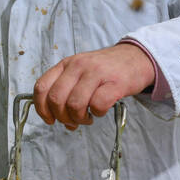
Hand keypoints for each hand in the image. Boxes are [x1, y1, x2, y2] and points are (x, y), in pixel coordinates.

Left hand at [33, 42, 155, 129]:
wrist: (137, 58)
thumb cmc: (107, 70)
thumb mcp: (80, 71)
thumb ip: (66, 88)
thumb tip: (55, 117)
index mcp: (66, 64)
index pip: (42, 87)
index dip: (42, 109)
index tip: (50, 120)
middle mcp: (78, 65)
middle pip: (56, 99)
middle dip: (62, 117)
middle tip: (72, 122)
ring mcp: (96, 73)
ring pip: (75, 104)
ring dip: (79, 118)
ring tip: (87, 118)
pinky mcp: (115, 83)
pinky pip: (97, 105)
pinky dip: (97, 113)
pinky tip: (100, 110)